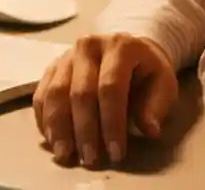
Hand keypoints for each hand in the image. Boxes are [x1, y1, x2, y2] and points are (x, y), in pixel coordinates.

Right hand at [32, 33, 178, 167]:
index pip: (111, 87)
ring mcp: (67, 55)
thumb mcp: (163, 84)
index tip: (116, 152)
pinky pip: (42, 93)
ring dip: (58, 128)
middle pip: (80, 92)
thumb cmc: (146, 72)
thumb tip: (149, 130)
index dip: (112, 122)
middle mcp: (89, 45)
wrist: (128, 49)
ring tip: (64, 153)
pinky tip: (51, 139)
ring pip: (56, 93)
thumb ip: (156, 106)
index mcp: (120, 46)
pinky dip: (44, 119)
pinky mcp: (52, 66)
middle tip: (90, 159)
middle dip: (84, 130)